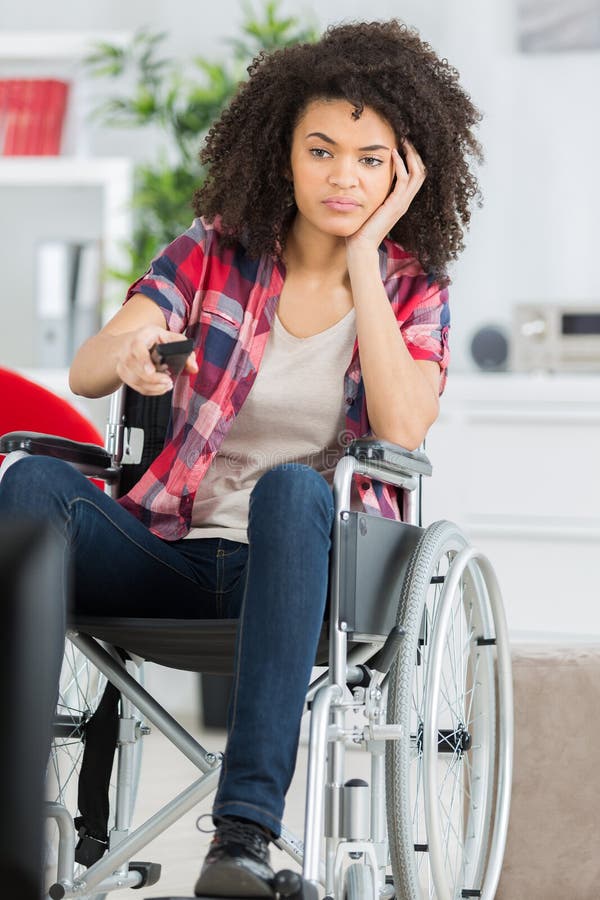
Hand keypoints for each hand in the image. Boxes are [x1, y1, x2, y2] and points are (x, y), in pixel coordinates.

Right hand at [115, 325, 197, 394]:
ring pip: (136, 381)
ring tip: (167, 384)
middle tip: (168, 381)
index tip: (151, 371)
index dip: (143, 361)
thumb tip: (194, 368)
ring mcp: (123, 364)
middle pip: (137, 369)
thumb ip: (184, 349)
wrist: (128, 343)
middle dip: (154, 379)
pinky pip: (136, 387)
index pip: (137, 349)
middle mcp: (127, 351)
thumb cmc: (149, 338)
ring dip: (154, 386)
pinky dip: (150, 390)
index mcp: (139, 338)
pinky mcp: (124, 375)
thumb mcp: (168, 337)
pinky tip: (160, 387)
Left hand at [346, 139, 426, 253]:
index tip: (402, 145)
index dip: (412, 160)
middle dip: (415, 153)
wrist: (361, 246)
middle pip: (421, 172)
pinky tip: (393, 154)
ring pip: (417, 173)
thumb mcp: (369, 206)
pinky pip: (404, 180)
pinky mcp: (396, 205)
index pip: (415, 176)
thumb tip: (362, 180)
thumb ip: (372, 193)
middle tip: (406, 138)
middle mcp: (404, 202)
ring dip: (411, 155)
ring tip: (403, 141)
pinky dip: (401, 165)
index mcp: (400, 202)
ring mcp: (402, 203)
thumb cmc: (361, 229)